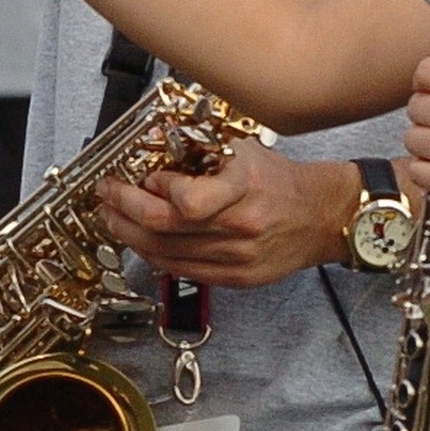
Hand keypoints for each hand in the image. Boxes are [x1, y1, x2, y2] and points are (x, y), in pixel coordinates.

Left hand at [95, 141, 363, 287]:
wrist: (323, 218)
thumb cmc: (280, 181)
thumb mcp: (242, 151)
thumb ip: (200, 153)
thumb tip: (153, 152)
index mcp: (244, 189)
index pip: (187, 201)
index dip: (158, 189)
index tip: (147, 176)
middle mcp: (240, 228)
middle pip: (164, 229)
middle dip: (123, 211)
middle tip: (106, 196)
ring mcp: (237, 259)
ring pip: (165, 254)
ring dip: (130, 234)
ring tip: (114, 217)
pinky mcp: (236, 279)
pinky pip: (181, 271)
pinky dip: (155, 254)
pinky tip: (142, 239)